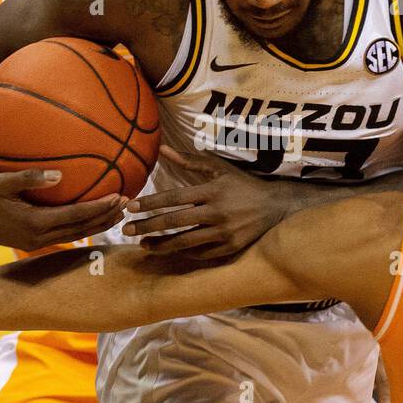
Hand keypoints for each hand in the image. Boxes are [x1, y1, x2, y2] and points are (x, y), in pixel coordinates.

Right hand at [0, 168, 127, 252]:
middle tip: (128, 203)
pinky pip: (66, 235)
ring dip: (99, 224)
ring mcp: (37, 243)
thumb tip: (59, 175)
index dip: (99, 207)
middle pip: (82, 229)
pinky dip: (84, 226)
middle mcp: (39, 237)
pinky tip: (94, 217)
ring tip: (119, 212)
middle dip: (107, 217)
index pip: (76, 216)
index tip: (119, 196)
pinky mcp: (34, 242)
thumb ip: (29, 177)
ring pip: (77, 235)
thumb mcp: (0, 181)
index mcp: (34, 223)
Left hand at [121, 145, 287, 258]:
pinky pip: (201, 254)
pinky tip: (170, 250)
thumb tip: (162, 149)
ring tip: (143, 245)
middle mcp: (217, 212)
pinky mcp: (230, 248)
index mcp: (213, 190)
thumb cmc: (242, 184)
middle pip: (175, 221)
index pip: (175, 197)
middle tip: (126, 230)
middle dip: (148, 226)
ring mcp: (225, 233)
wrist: (275, 206)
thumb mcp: (218, 168)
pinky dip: (184, 253)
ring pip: (185, 242)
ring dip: (161, 245)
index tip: (131, 207)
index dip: (151, 203)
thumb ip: (189, 161)